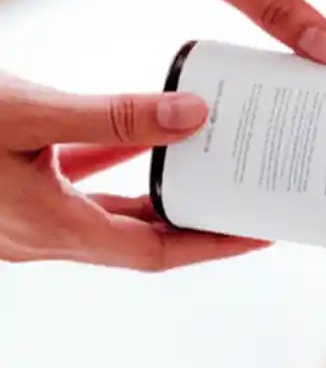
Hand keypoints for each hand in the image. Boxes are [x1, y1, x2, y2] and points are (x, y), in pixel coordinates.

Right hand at [0, 75, 268, 270]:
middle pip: (138, 239)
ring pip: (107, 211)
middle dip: (196, 223)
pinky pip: (76, 182)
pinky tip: (143, 137)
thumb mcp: (30, 115)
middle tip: (248, 204)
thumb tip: (194, 115)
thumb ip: (114, 117)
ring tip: (210, 170)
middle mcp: (39, 233)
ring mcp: (23, 214)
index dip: (211, 245)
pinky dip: (113, 162)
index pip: (153, 253)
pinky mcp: (11, 188)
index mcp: (51, 228)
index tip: (259, 235)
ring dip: (156, 193)